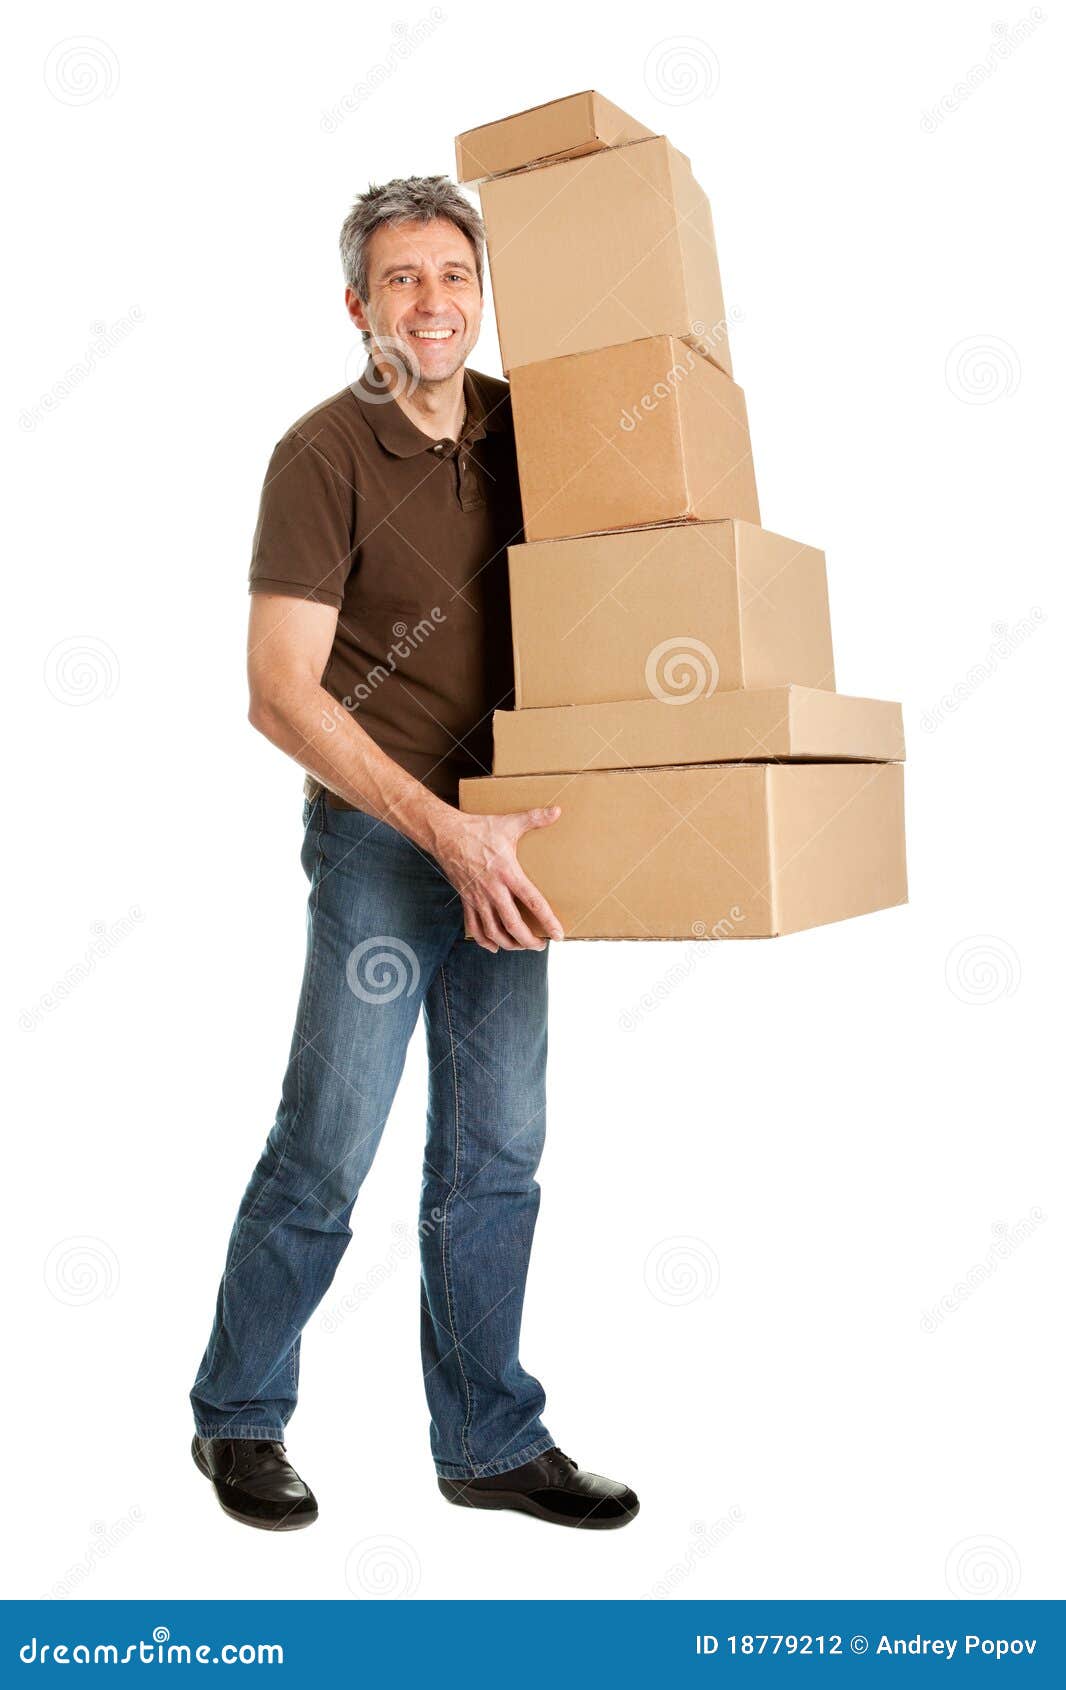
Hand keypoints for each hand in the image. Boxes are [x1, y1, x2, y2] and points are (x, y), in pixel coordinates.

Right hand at [429, 806, 564, 951]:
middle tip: (541, 945)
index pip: (532, 902)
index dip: (547, 921)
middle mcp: (493, 890)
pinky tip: (495, 947)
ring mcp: (478, 898)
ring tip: (522, 946)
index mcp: (508, 873)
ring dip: (509, 944)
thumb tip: (558, 811)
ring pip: (493, 932)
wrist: (446, 835)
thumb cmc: (479, 829)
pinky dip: (484, 941)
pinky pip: (474, 927)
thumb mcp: (509, 823)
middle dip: (529, 941)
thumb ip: (535, 818)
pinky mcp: (466, 901)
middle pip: (513, 925)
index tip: (558, 934)